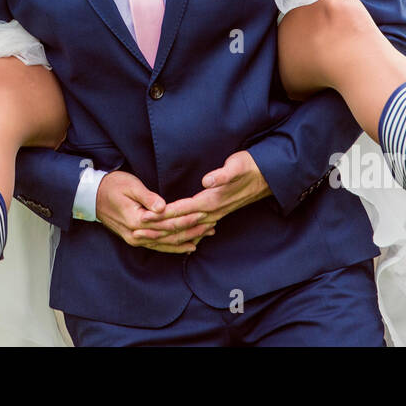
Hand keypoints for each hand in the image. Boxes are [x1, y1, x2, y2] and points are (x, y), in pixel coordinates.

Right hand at [96, 170, 213, 253]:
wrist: (92, 197)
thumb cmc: (112, 186)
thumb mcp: (130, 186)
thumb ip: (147, 197)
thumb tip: (162, 207)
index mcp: (137, 220)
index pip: (168, 220)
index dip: (187, 217)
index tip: (203, 212)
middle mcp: (137, 234)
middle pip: (171, 234)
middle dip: (193, 230)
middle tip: (213, 224)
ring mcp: (136, 239)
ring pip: (167, 243)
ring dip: (188, 239)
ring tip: (207, 234)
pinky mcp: (136, 240)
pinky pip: (159, 246)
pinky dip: (175, 247)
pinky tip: (190, 247)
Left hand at [145, 151, 269, 228]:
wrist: (268, 176)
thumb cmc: (250, 167)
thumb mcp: (237, 166)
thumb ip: (222, 175)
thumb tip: (207, 181)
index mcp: (211, 200)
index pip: (181, 209)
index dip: (161, 214)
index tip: (144, 218)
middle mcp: (212, 211)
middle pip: (180, 224)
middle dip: (158, 229)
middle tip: (137, 232)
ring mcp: (215, 214)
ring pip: (187, 229)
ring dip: (167, 234)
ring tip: (149, 237)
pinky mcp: (217, 212)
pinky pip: (196, 229)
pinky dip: (183, 235)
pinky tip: (177, 239)